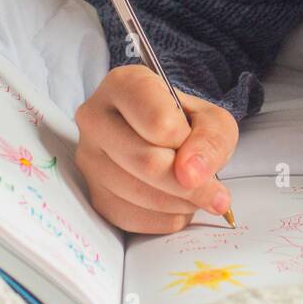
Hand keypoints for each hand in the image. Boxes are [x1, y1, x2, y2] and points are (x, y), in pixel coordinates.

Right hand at [74, 64, 236, 232]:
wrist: (163, 139)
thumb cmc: (184, 123)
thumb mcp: (212, 120)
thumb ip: (211, 140)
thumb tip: (192, 175)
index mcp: (123, 85)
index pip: (159, 123)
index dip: (187, 142)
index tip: (197, 147)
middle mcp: (95, 118)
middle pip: (147, 162)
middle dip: (190, 184)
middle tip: (213, 191)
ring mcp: (89, 158)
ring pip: (140, 194)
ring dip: (180, 202)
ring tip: (192, 190)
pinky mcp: (92, 193)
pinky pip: (132, 218)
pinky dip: (164, 218)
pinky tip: (173, 202)